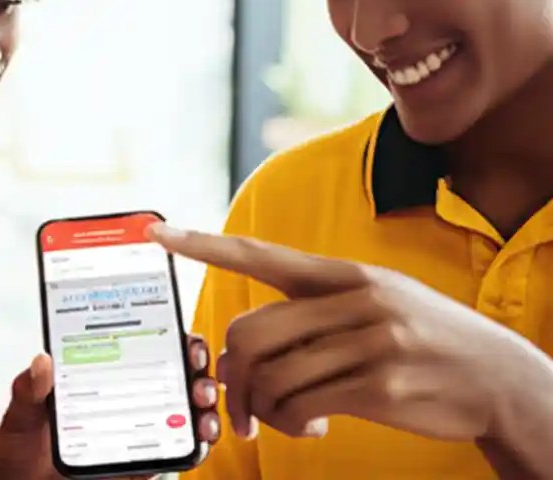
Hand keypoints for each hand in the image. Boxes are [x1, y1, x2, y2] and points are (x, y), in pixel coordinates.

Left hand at [0, 340, 219, 479]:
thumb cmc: (20, 445)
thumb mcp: (22, 414)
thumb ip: (29, 391)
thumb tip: (42, 362)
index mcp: (101, 379)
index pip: (146, 353)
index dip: (175, 343)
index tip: (186, 342)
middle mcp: (124, 403)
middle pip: (176, 384)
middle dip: (199, 378)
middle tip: (199, 383)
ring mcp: (133, 435)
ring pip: (182, 421)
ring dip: (203, 415)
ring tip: (203, 417)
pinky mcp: (135, 468)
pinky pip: (170, 459)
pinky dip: (189, 453)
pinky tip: (194, 445)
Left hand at [149, 222, 545, 442]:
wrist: (498, 379)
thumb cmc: (424, 340)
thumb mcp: (378, 301)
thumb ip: (317, 306)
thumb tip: (243, 338)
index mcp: (344, 274)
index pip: (259, 253)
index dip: (203, 243)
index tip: (158, 231)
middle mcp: (354, 300)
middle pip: (248, 332)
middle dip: (230, 376)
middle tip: (236, 404)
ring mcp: (368, 342)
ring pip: (270, 375)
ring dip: (261, 408)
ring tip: (280, 417)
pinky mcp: (379, 386)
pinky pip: (299, 406)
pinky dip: (290, 423)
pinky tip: (309, 426)